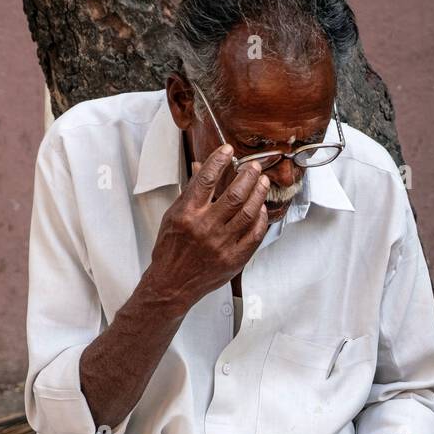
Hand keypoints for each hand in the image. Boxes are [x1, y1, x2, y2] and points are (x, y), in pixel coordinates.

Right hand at [146, 144, 269, 314]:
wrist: (171, 284)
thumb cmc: (170, 250)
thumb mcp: (173, 216)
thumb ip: (190, 192)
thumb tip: (202, 167)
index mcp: (187, 214)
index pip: (207, 179)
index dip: (219, 160)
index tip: (228, 150)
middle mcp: (205, 227)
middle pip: (234, 193)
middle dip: (248, 175)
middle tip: (254, 167)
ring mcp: (221, 244)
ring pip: (248, 211)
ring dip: (259, 193)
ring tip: (263, 182)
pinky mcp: (234, 259)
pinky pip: (254, 234)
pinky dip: (260, 219)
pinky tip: (260, 208)